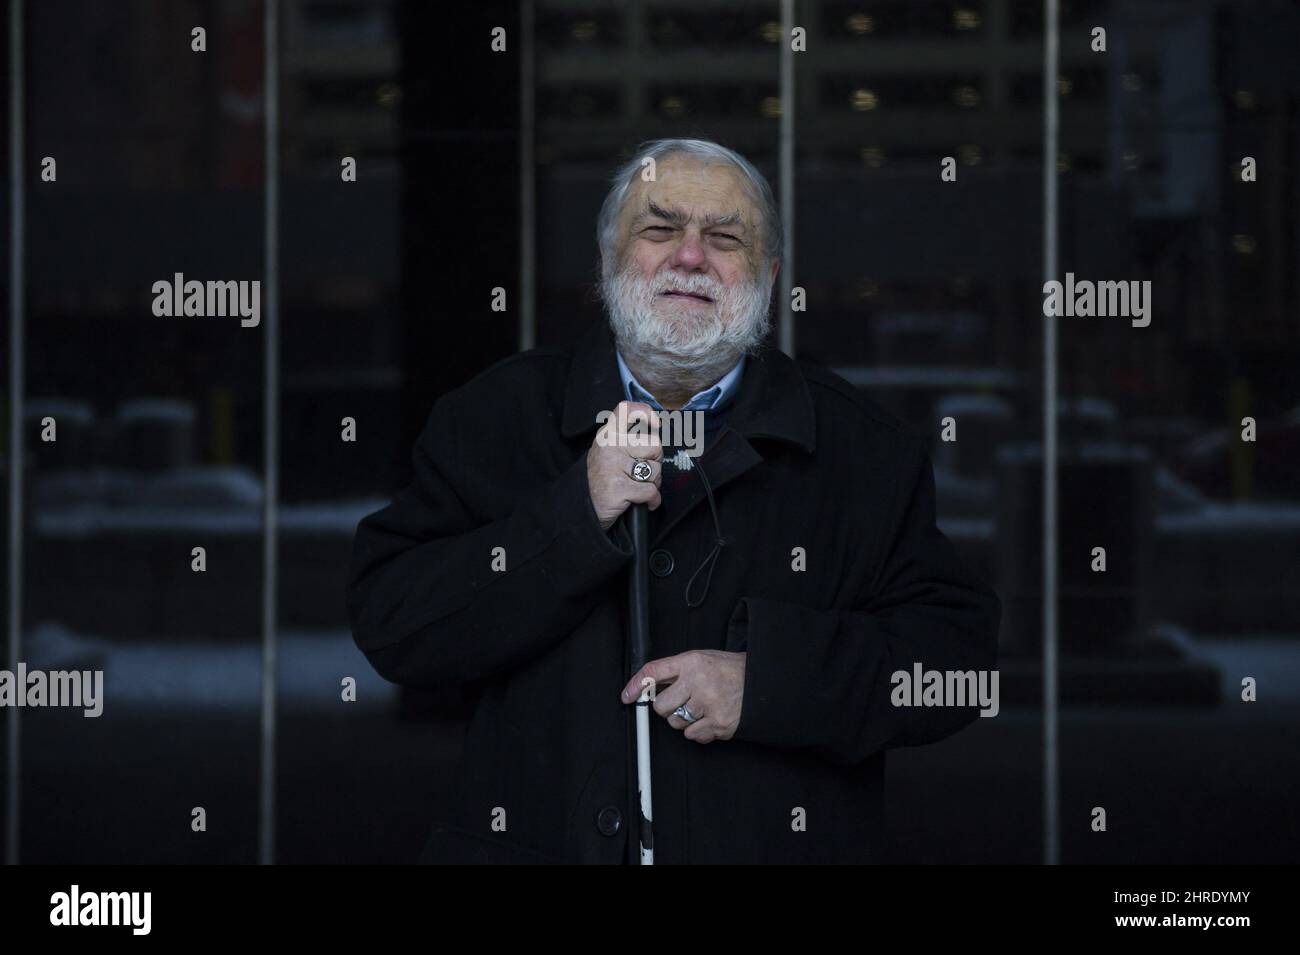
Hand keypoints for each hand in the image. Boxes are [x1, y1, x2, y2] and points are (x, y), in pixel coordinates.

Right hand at [587, 400, 662, 530]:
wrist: (583, 510)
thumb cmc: (601, 481)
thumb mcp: (607, 453)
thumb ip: (627, 441)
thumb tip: (655, 431)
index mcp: (607, 436)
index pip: (626, 410)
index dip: (645, 412)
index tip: (655, 424)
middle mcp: (610, 447)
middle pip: (654, 445)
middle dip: (656, 462)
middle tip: (643, 472)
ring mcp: (613, 467)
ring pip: (655, 471)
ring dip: (653, 484)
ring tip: (636, 487)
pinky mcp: (619, 488)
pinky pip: (651, 492)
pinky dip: (652, 500)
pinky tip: (641, 502)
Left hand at [621, 650, 745, 743]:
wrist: (760, 683)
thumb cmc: (728, 671)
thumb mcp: (700, 659)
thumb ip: (675, 671)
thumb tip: (647, 685)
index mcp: (692, 662)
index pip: (654, 672)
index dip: (636, 685)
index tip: (627, 696)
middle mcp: (698, 682)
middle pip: (661, 706)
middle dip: (667, 707)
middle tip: (682, 700)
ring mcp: (708, 705)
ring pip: (675, 723)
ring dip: (683, 719)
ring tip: (700, 707)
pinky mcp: (718, 724)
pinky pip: (691, 735)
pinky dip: (697, 731)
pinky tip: (709, 717)